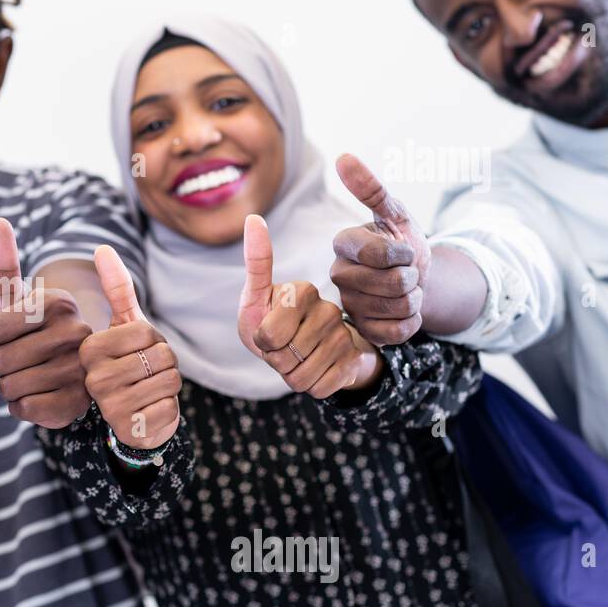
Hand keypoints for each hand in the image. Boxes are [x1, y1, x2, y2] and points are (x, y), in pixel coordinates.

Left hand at [0, 217, 92, 428]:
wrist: (72, 372)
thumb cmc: (34, 331)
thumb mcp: (18, 299)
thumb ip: (4, 262)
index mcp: (58, 303)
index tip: (10, 336)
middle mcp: (76, 334)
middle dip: (0, 364)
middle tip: (22, 359)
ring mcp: (79, 371)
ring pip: (9, 387)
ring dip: (10, 385)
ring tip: (31, 375)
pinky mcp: (75, 404)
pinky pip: (23, 409)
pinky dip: (22, 406)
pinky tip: (39, 395)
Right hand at [77, 245, 180, 448]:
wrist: (132, 419)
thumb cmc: (129, 365)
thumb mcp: (124, 326)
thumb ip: (116, 287)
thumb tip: (102, 248)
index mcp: (90, 349)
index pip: (145, 331)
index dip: (154, 340)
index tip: (137, 353)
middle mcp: (94, 376)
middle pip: (162, 355)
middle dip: (166, 364)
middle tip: (146, 375)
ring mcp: (109, 405)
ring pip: (169, 379)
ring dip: (169, 386)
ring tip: (149, 390)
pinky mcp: (128, 428)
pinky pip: (169, 407)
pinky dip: (168, 408)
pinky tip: (149, 412)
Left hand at [239, 215, 381, 397]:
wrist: (306, 351)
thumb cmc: (270, 323)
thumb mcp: (254, 298)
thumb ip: (256, 264)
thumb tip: (253, 217)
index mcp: (302, 291)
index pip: (268, 334)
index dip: (261, 343)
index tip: (267, 333)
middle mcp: (328, 309)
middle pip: (284, 357)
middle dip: (275, 361)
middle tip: (282, 348)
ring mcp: (344, 335)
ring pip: (301, 377)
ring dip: (291, 376)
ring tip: (297, 358)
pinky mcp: (353, 360)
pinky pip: (320, 389)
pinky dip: (311, 386)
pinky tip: (316, 369)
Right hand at [329, 153, 429, 345]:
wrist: (417, 279)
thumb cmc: (404, 243)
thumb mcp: (396, 214)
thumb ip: (371, 188)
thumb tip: (343, 156)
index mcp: (343, 245)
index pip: (380, 253)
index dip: (404, 253)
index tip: (404, 249)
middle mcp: (338, 275)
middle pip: (394, 283)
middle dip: (413, 277)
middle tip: (407, 272)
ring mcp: (349, 305)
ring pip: (399, 306)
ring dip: (415, 298)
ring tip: (405, 290)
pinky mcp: (363, 331)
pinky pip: (398, 331)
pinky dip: (411, 321)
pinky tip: (402, 311)